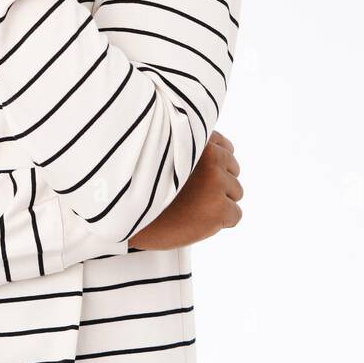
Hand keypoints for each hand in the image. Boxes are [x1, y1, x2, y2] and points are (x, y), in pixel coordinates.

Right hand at [128, 130, 242, 250]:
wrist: (127, 217)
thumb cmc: (142, 187)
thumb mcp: (164, 154)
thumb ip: (189, 148)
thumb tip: (219, 151)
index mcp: (197, 140)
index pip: (225, 147)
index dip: (212, 165)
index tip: (196, 176)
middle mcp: (211, 157)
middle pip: (233, 170)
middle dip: (217, 183)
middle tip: (191, 194)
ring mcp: (216, 183)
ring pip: (236, 193)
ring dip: (218, 201)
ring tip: (191, 206)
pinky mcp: (219, 208)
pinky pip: (236, 215)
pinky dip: (221, 222)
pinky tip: (197, 219)